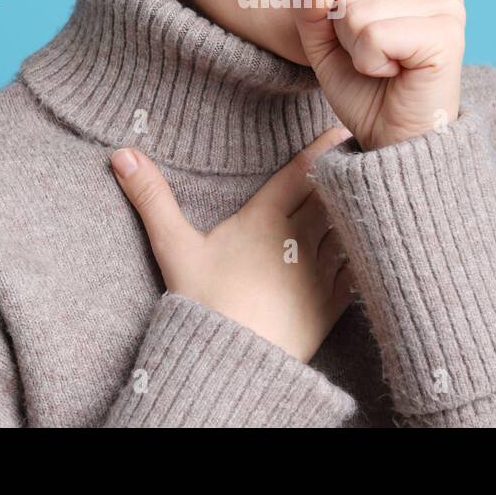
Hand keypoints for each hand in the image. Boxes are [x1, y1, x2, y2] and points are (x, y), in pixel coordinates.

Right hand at [109, 125, 357, 362]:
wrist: (231, 367)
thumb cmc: (202, 305)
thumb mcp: (173, 248)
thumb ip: (152, 199)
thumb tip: (121, 154)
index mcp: (265, 219)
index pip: (302, 171)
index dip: (324, 147)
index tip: (343, 128)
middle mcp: (299, 239)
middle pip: (331, 192)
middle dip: (346, 173)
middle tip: (366, 151)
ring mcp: (320, 272)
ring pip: (348, 226)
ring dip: (358, 208)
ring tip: (374, 190)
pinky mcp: (332, 304)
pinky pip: (358, 265)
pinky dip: (363, 249)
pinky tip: (370, 241)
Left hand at [292, 0, 464, 150]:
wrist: (395, 142)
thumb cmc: (366, 90)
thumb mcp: (324, 41)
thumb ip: (312, 5)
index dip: (333, 11)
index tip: (363, 41)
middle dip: (345, 32)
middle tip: (377, 58)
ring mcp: (446, 5)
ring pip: (357, 10)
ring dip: (358, 50)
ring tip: (386, 67)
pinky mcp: (446, 33)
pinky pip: (374, 34)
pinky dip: (371, 63)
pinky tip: (397, 73)